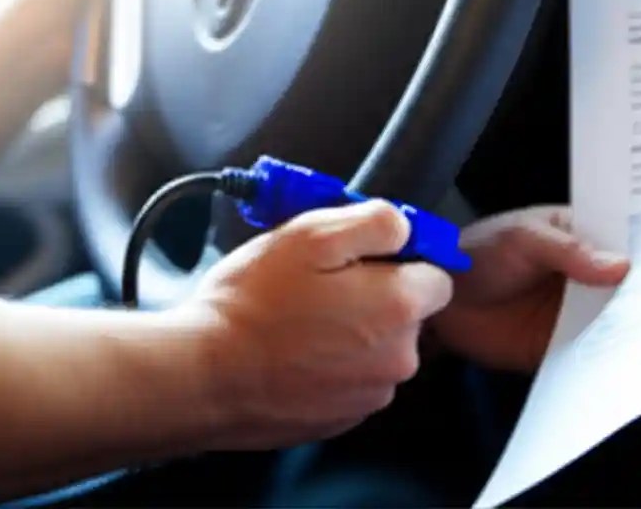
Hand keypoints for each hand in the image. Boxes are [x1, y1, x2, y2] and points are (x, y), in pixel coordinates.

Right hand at [175, 201, 452, 449]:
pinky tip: (292, 354)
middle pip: (408, 314)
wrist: (203, 376)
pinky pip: (353, 380)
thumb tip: (406, 226)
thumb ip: (374, 222)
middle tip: (318, 285)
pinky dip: (332, 366)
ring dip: (352, 333)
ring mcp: (371, 394)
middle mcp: (398, 357)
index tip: (363, 257)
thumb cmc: (252, 303)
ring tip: (298, 321)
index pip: (437, 275)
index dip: (400, 260)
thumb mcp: (311, 234)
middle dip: (374, 296)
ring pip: (379, 349)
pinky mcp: (343, 419)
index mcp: (399, 306)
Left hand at [429, 206, 628, 372]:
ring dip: (634, 327)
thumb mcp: (524, 239)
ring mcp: (579, 313)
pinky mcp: (563, 347)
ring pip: (616, 321)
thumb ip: (570, 252)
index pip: (628, 242)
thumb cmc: (480, 252)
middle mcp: (589, 277)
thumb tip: (624, 266)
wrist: (438, 300)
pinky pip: (591, 353)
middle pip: (630, 286)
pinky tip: (627, 361)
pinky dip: (606, 357)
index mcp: (585, 238)